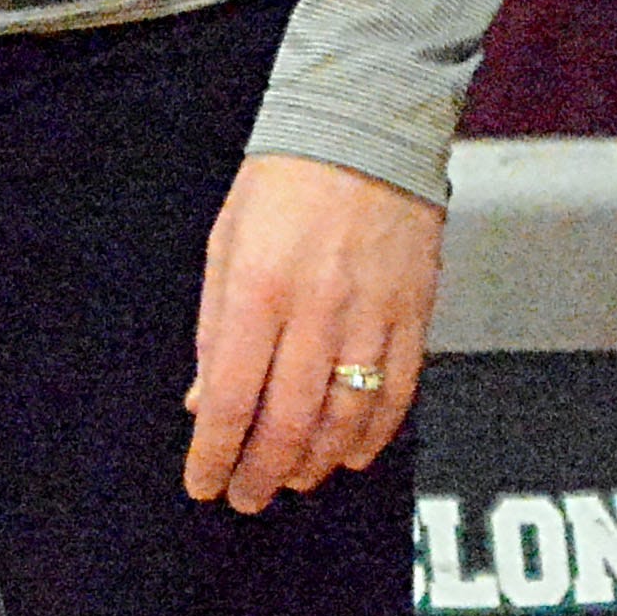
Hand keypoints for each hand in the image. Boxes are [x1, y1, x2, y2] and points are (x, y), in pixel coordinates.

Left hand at [182, 154, 442, 513]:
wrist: (367, 120)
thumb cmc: (287, 176)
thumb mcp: (227, 241)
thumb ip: (214, 325)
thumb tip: (202, 400)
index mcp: (260, 285)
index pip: (229, 397)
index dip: (213, 454)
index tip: (203, 482)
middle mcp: (317, 306)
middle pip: (287, 423)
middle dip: (260, 474)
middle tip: (246, 495)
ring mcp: (372, 312)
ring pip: (344, 420)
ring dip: (313, 463)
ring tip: (293, 476)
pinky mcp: (414, 310)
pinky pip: (398, 393)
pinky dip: (373, 436)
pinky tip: (349, 451)